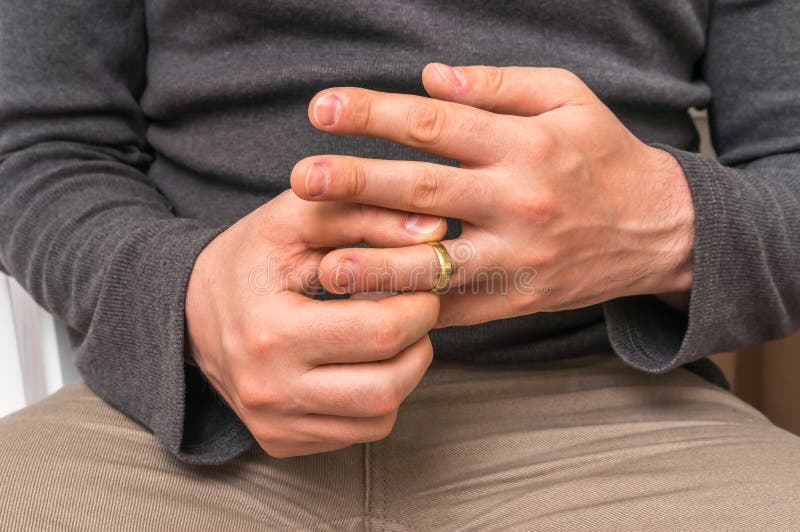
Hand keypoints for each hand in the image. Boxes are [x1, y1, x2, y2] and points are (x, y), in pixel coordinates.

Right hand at [185, 191, 445, 457]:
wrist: (190, 309)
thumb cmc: (251, 258)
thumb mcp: (297, 219)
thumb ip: (366, 215)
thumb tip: (436, 232)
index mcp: (271, 331)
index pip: (380, 332)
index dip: (419, 306)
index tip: (421, 285)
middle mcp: (269, 390)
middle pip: (386, 386)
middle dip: (420, 344)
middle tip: (417, 313)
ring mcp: (274, 424)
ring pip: (380, 418)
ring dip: (405, 375)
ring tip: (392, 336)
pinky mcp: (281, 441)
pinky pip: (358, 434)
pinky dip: (377, 400)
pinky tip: (363, 364)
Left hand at [290, 64, 694, 325]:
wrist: (659, 230)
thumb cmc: (604, 156)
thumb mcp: (569, 97)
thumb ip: (499, 84)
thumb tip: (428, 76)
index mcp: (524, 143)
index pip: (435, 123)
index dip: (374, 113)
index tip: (322, 108)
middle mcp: (517, 200)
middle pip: (424, 189)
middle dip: (358, 182)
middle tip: (302, 178)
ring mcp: (518, 255)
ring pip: (435, 263)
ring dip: (374, 264)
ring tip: (322, 264)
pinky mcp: (518, 297)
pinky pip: (456, 305)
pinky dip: (411, 305)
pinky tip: (368, 304)